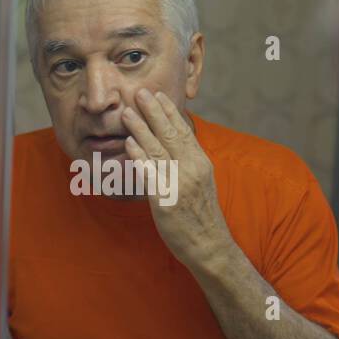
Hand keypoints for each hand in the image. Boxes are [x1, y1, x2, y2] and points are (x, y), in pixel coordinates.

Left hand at [121, 88, 233, 272]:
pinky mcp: (166, 200)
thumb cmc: (201, 216)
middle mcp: (192, 169)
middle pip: (170, 134)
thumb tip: (173, 146)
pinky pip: (150, 174)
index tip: (158, 95)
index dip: (169, 112)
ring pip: (158, 150)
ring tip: (128, 112)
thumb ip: (187, 163)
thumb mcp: (201, 183)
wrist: (210, 246)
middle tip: (140, 92)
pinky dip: (139, 156)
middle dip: (154, 111)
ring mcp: (179, 184)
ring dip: (141, 128)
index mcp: (201, 163)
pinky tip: (129, 144)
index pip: (184, 131)